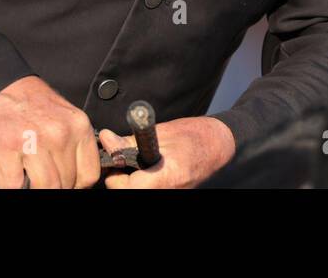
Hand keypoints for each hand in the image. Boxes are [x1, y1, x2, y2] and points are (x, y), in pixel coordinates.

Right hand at [0, 75, 100, 188]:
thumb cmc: (34, 105)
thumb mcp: (66, 117)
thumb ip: (75, 145)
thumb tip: (77, 179)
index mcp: (79, 127)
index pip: (89, 174)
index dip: (77, 186)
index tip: (68, 185)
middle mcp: (60, 135)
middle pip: (66, 184)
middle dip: (55, 188)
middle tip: (44, 182)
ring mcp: (34, 143)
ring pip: (45, 188)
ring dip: (35, 190)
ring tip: (29, 181)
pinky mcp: (7, 149)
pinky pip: (14, 186)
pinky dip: (13, 187)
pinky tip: (13, 176)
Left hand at [98, 116, 235, 188]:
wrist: (221, 144)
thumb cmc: (195, 135)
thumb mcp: (160, 133)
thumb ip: (130, 141)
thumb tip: (106, 141)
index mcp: (166, 176)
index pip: (124, 187)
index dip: (115, 173)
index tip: (115, 156)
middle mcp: (168, 192)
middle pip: (128, 193)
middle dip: (120, 178)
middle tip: (122, 159)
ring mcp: (171, 195)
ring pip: (136, 193)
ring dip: (130, 181)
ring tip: (135, 163)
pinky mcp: (172, 194)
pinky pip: (148, 191)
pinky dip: (142, 183)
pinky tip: (145, 170)